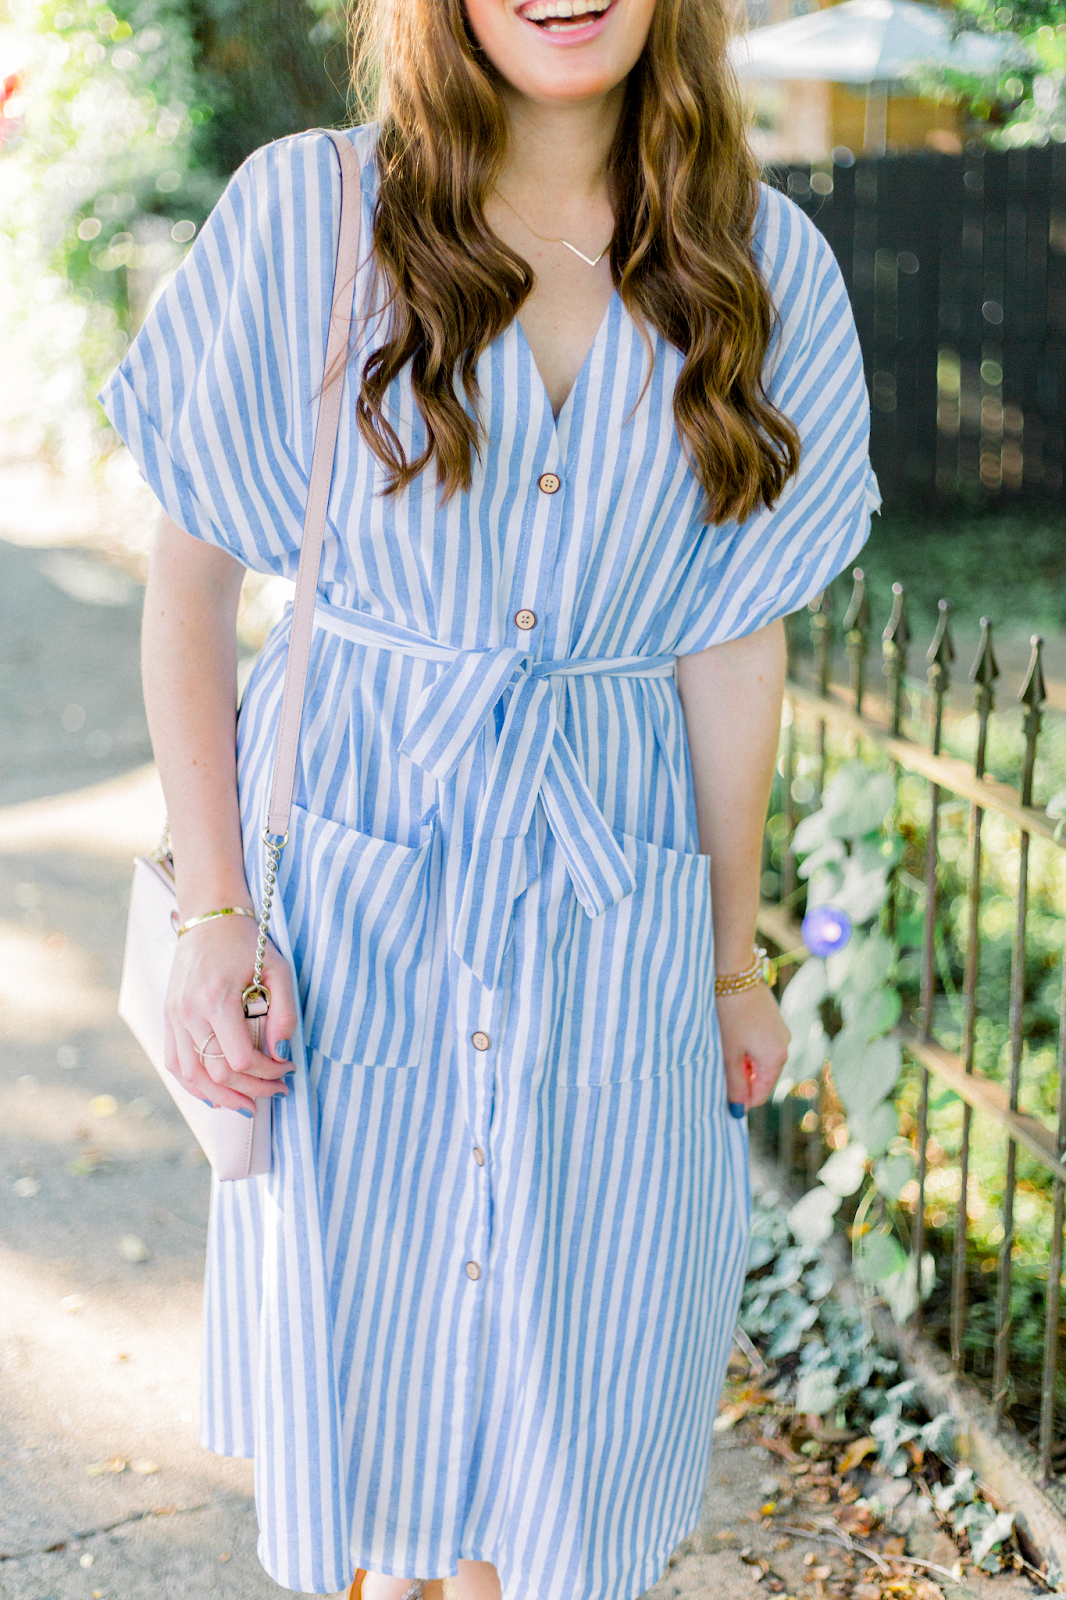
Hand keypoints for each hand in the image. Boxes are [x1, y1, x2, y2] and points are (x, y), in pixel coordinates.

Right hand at [163, 915, 298, 1112]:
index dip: (267, 1072)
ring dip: (221, 1097)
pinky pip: (174, 1062)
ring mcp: (174, 1016)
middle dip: (251, 1089)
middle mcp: (189, 1012)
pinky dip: (193, 1085)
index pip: (240, 1059)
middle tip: (277, 1091)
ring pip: (191, 1076)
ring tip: (248, 1105)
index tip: (287, 1069)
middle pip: (216, 1073)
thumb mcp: (278, 970)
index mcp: (216, 999)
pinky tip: (215, 1095)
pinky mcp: (169, 1017)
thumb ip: (284, 1013)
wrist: (209, 920)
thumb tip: (281, 1054)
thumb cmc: (248, 943)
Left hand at [716, 982, 789, 1110]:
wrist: (735, 972)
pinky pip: (762, 1044)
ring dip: (742, 1062)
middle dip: (741, 1079)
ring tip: (722, 1048)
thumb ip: (734, 1084)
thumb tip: (738, 1111)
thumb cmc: (729, 1013)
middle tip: (717, 1067)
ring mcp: (781, 1031)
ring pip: (761, 1060)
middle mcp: (784, 1046)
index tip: (720, 1094)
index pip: (760, 1094)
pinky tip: (730, 1035)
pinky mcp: (774, 1019)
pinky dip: (747, 1047)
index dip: (740, 1100)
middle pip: (762, 1078)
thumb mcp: (728, 1053)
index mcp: (775, 1059)